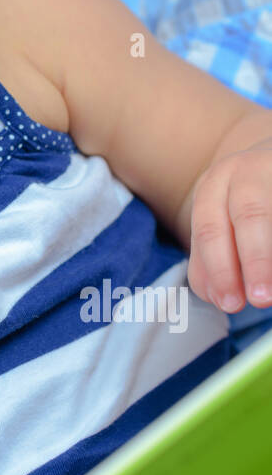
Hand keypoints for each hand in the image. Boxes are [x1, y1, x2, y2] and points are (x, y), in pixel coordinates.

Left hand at [187, 139, 271, 313]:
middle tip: (260, 299)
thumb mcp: (221, 219)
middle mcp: (245, 170)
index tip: (230, 304)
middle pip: (248, 214)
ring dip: (267, 254)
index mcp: (215, 184)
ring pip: (267, 211)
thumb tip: (219, 298)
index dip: (218, 270)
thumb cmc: (247, 199)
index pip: (209, 229)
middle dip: (254, 260)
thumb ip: (213, 258)